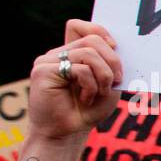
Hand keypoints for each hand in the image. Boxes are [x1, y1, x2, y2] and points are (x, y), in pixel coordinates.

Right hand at [27, 20, 123, 140]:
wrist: (67, 133)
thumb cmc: (88, 110)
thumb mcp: (107, 85)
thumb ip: (109, 65)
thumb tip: (117, 46)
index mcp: (71, 54)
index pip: (79, 26)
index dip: (100, 31)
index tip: (115, 47)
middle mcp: (57, 54)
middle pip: (92, 40)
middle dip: (113, 61)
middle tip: (116, 81)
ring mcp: (48, 61)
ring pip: (89, 54)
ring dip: (104, 76)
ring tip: (101, 93)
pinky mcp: (43, 71)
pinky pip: (80, 69)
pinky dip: (91, 86)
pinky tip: (86, 99)